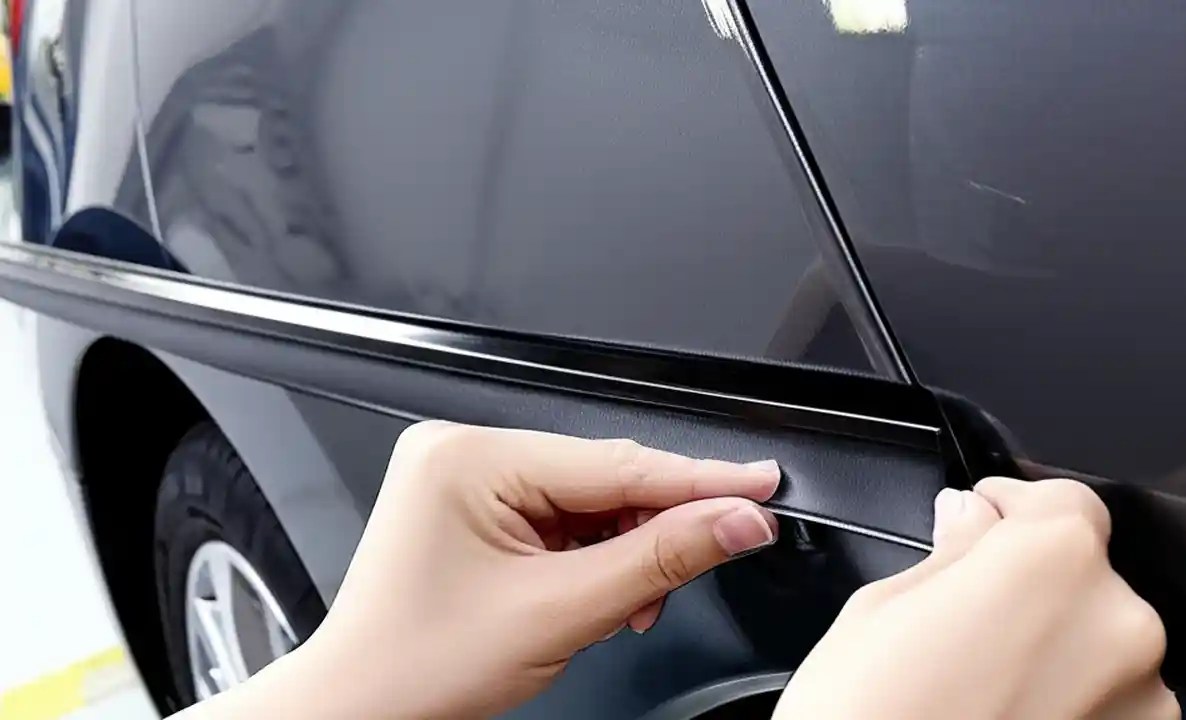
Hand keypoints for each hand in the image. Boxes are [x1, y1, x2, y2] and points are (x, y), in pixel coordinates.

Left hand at [180, 422, 780, 719]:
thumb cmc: (419, 665)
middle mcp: (464, 452)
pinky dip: (592, 557)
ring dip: (625, 552)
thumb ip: (658, 560)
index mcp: (471, 457)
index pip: (614, 462)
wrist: (358, 709)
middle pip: (603, 478)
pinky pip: (559, 516)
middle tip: (716, 554)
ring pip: (587, 500)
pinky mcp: (473, 505)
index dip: (698, 481)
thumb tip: (733, 522)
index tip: (760, 485)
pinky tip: (604, 593)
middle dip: (656, 530)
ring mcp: (465, 477)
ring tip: (632, 605)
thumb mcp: (558, 612)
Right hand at [774, 477, 1176, 718]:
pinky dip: (1067, 700)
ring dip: (1052, 644)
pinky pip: (1108, 702)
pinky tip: (1003, 712)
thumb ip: (952, 553)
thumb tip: (970, 518)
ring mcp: (1140, 699)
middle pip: (1083, 574)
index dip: (1012, 504)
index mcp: (1054, 561)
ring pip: (1097, 642)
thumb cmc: (865, 714)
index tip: (980, 518)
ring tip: (978, 678)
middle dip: (1028, 581)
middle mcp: (1119, 624)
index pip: (1063, 501)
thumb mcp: (884, 607)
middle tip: (961, 610)